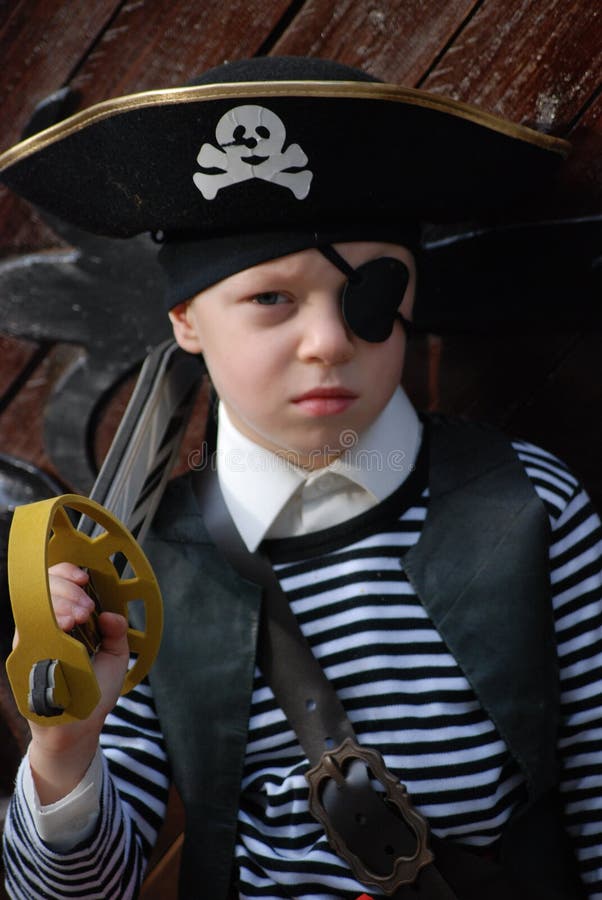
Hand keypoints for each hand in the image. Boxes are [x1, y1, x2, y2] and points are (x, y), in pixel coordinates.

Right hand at [18, 562, 129, 803]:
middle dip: (68, 590)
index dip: (67, 573)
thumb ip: (117, 632)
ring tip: (80, 617)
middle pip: (44, 588)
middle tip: (87, 609)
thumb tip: (112, 614)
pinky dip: (47, 621)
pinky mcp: (25, 656)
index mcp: (67, 618)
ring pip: (35, 605)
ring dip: (60, 602)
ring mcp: (34, 639)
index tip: (85, 579)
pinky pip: (28, 629)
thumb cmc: (94, 689)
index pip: (57, 583)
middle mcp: (47, 625)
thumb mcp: (115, 657)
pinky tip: (64, 625)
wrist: (78, 727)